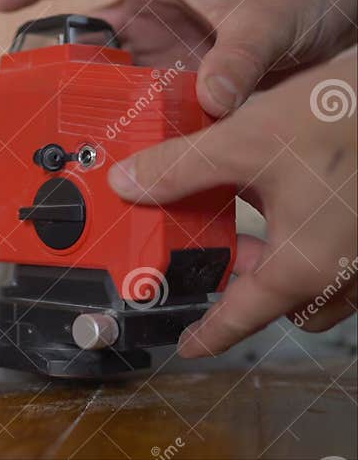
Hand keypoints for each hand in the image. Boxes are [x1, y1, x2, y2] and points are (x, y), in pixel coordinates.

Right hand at [0, 0, 355, 116]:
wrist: (345, 14)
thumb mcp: (266, 17)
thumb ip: (238, 56)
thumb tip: (212, 98)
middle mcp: (155, 19)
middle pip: (89, 44)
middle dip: (60, 72)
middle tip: (33, 104)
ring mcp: (170, 57)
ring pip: (116, 85)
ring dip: (98, 112)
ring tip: (76, 143)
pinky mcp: (190, 89)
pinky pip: (151, 112)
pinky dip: (139, 133)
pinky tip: (129, 159)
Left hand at [105, 57, 356, 356]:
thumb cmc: (346, 117)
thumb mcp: (244, 140)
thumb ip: (179, 169)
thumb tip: (128, 182)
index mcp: (305, 265)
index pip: (244, 317)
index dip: (211, 334)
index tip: (190, 347)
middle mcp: (345, 273)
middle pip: (282, 302)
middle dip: (247, 283)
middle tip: (216, 256)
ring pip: (316, 283)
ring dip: (282, 262)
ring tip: (255, 218)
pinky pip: (342, 259)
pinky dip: (312, 242)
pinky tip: (298, 193)